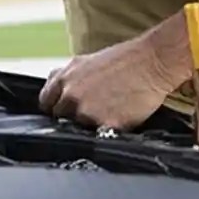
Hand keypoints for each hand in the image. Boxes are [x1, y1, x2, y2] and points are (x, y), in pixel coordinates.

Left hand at [38, 14, 191, 129]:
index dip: (55, 108)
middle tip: (92, 113)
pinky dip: (106, 132)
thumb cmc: (124, 61)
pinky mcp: (104, 125)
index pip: (45, 103)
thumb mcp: (86, 61)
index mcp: (64, 77)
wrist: (152, 63)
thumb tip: (57, 92)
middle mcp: (71, 95)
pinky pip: (98, 137)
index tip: (64, 111)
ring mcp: (86, 111)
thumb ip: (68, 78)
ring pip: (78, 130)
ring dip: (89, 126)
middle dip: (72, 117)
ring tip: (108, 114)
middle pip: (60, 118)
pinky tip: (118, 120)